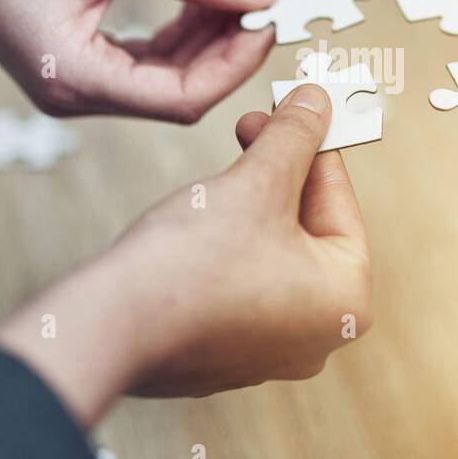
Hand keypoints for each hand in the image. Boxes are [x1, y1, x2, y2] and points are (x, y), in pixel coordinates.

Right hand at [0, 0, 277, 121]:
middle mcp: (72, 97)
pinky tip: (200, 0)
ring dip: (204, 42)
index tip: (268, 17)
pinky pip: (140, 64)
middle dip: (226, 51)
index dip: (235, 63)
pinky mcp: (71, 66)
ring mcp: (70, 86)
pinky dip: (175, 37)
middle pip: (177, 94)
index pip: (182, 98)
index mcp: (75, 80)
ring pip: (162, 81)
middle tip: (263, 2)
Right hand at [0, 83, 371, 423]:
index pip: (340, 202)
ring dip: (252, 206)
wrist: (112, 326)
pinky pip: (241, 284)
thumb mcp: (257, 182)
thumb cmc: (193, 263)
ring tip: (222, 172)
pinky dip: (229, 247)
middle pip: (308, 228)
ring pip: (272, 254)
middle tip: (253, 127)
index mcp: (345, 299)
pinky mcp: (226, 355)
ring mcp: (270, 352)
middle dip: (279, 173)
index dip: (315, 145)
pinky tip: (202, 219)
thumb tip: (316, 103)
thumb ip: (294, 138)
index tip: (297, 110)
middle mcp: (316, 336)